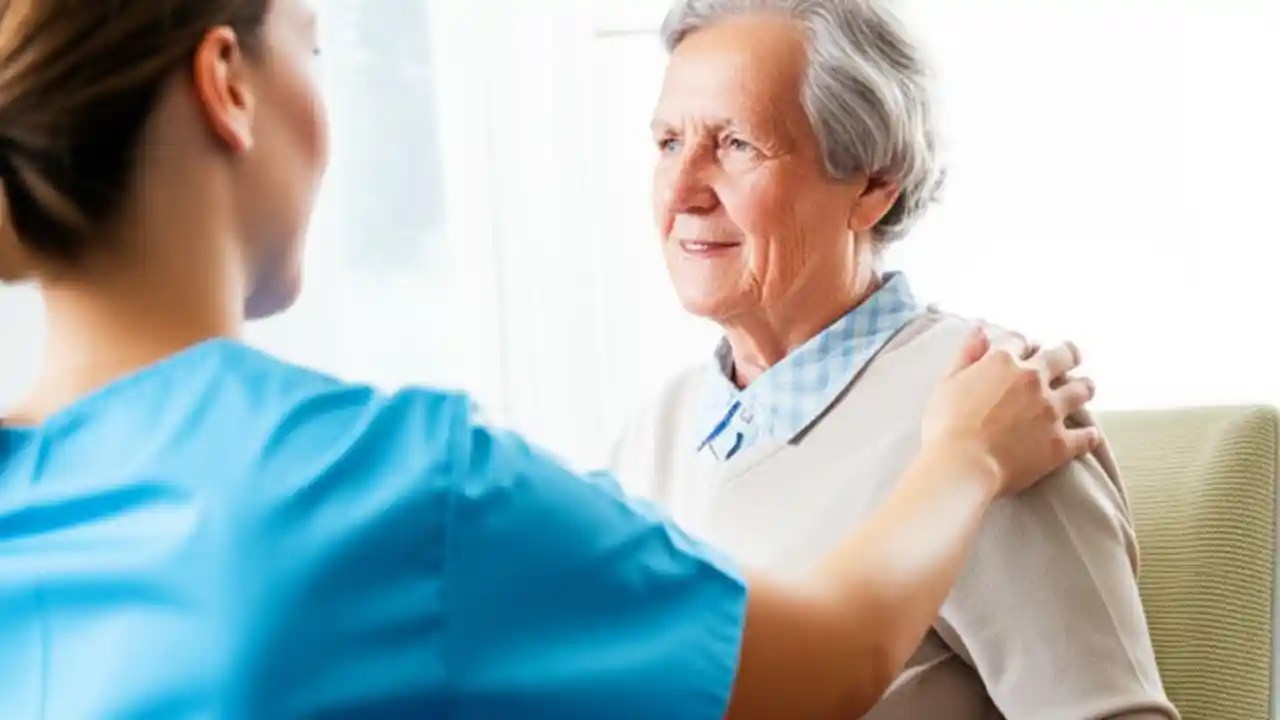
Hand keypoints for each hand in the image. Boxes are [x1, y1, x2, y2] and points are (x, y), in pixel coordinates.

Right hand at [922, 326, 1099, 497]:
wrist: (962, 465)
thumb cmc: (946, 425)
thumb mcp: (947, 381)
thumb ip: (966, 354)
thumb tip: (979, 329)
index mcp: (1003, 362)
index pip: (1021, 341)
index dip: (1025, 344)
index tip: (1027, 348)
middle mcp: (1033, 379)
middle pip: (1062, 356)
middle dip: (1068, 354)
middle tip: (1072, 355)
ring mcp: (1051, 410)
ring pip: (1081, 390)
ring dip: (1084, 387)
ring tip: (1085, 388)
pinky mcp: (1060, 442)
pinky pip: (1086, 436)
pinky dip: (1088, 435)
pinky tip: (1089, 435)